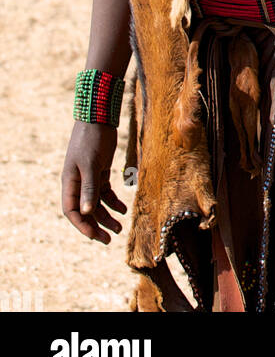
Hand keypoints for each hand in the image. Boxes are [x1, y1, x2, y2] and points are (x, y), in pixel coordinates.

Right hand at [62, 123, 125, 243]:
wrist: (98, 117)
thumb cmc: (91, 139)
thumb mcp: (91, 163)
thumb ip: (89, 187)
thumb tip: (88, 212)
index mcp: (70, 182)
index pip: (72, 211)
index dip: (82, 226)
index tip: (96, 237)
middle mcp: (77, 183)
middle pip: (85, 211)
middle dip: (96, 226)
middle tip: (110, 239)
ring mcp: (88, 177)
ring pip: (96, 203)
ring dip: (107, 216)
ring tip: (120, 227)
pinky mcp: (99, 171)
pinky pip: (105, 192)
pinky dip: (113, 202)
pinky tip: (124, 209)